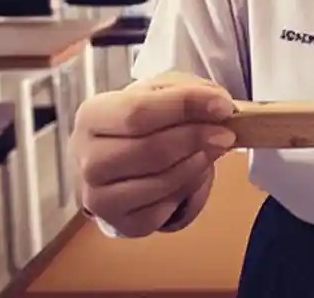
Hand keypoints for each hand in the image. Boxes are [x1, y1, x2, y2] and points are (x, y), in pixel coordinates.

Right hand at [70, 72, 236, 237]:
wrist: (117, 160)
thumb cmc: (141, 123)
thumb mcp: (158, 92)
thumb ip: (185, 90)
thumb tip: (218, 104)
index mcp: (91, 116)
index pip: (137, 111)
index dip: (184, 107)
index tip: (223, 105)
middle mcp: (87, 159)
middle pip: (150, 150)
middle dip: (196, 139)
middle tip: (226, 133)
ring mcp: (99, 197)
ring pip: (160, 181)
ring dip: (196, 165)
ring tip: (212, 150)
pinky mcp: (121, 223)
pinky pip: (164, 210)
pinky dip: (188, 190)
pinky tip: (194, 174)